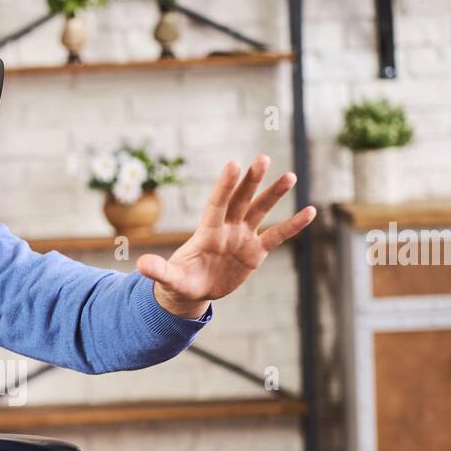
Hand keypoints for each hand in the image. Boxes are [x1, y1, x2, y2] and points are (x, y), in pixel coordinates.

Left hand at [136, 155, 316, 318]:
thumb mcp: (169, 279)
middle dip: (251, 182)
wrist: (193, 291)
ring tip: (290, 176)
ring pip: (260, 212)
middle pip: (240, 201)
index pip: (217, 204)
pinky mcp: (255, 252)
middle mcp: (227, 229)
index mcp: (207, 232)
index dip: (225, 186)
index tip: (234, 165)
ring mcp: (242, 238)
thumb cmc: (179, 281)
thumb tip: (140, 266)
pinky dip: (293, 225)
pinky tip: (310, 211)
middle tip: (262, 159)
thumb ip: (158, 270)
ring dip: (274, 195)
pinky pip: (277, 236)